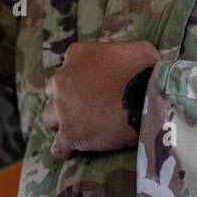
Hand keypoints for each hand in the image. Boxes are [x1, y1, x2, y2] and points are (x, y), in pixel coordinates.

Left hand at [42, 40, 159, 160]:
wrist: (146, 97)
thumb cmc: (145, 69)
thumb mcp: (135, 47)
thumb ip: (115, 46)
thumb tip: (108, 44)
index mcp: (77, 55)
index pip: (69, 67)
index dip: (80, 79)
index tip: (92, 88)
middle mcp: (62, 79)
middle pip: (53, 92)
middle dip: (65, 100)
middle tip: (84, 109)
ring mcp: (63, 108)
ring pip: (49, 119)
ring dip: (61, 124)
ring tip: (77, 131)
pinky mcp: (69, 134)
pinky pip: (58, 146)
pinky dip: (64, 149)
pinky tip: (72, 151)